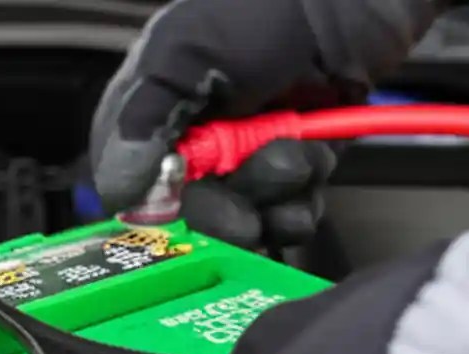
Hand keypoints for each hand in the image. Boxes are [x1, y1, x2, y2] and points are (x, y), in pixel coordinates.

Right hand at [90, 0, 441, 246]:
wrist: (350, 7)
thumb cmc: (263, 12)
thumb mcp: (184, 52)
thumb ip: (143, 118)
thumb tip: (118, 190)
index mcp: (151, 114)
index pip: (131, 184)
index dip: (157, 207)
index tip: (184, 211)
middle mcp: (192, 144)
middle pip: (190, 214)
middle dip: (226, 210)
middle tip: (250, 210)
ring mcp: (242, 161)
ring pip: (244, 218)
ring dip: (274, 198)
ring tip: (300, 158)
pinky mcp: (290, 171)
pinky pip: (287, 214)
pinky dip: (303, 202)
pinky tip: (316, 164)